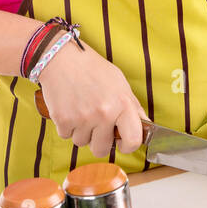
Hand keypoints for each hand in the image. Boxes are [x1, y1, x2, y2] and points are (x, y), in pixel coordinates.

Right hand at [37, 42, 149, 156]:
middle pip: (102, 150)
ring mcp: (82, 118)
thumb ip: (133, 107)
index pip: (133, 141)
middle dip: (99, 141)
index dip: (128, 146)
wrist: (61, 58)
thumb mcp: (119, 82)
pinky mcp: (63, 120)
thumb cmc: (92, 68)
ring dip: (81, 132)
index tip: (122, 143)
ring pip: (82, 143)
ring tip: (80, 110)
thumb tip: (145, 128)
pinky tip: (69, 107)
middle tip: (95, 124)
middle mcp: (103, 113)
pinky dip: (66, 126)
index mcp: (122, 104)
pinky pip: (65, 136)